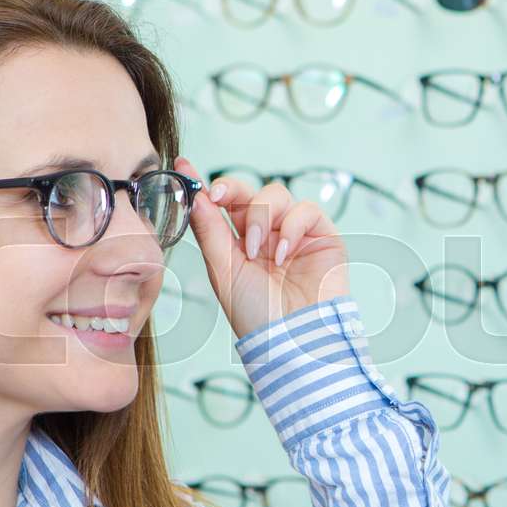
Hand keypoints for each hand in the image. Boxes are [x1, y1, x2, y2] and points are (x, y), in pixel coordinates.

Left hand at [176, 156, 350, 339]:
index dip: (207, 185)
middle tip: (218, 197)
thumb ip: (210, 230)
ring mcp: (296, 233)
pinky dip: (293, 226)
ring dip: (263, 217)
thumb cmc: (257, 314)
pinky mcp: (322, 236)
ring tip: (259, 250)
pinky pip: (307, 210)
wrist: (292, 338)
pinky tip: (283, 253)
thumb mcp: (223, 270)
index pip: (224, 204)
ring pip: (277, 195)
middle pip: (249, 191)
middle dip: (232, 190)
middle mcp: (268, 233)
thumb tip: (194, 195)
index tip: (184, 168)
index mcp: (240, 242)